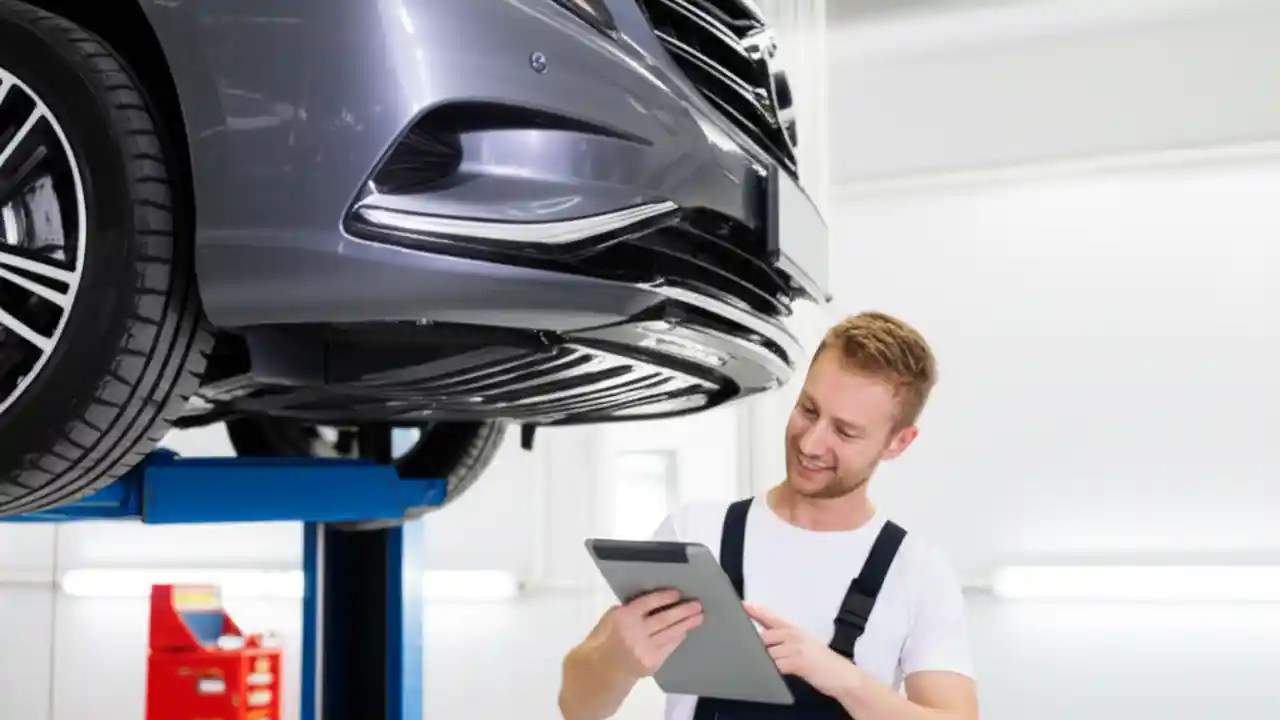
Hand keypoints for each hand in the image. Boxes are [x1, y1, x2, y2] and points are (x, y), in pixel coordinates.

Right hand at [593, 589, 703, 679]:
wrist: (600, 673)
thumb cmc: (604, 642)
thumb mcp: (608, 621)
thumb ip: (627, 611)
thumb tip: (653, 602)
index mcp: (622, 618)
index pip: (646, 603)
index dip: (663, 597)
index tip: (677, 593)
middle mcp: (634, 633)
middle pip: (663, 619)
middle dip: (682, 611)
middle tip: (697, 604)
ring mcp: (644, 649)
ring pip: (670, 633)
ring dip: (686, 624)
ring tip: (698, 617)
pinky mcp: (651, 663)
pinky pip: (669, 647)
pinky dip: (677, 638)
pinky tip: (684, 632)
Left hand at [745, 602, 861, 699]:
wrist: (843, 676)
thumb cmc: (823, 663)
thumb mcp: (804, 645)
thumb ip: (784, 641)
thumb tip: (764, 642)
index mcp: (794, 630)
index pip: (770, 617)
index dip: (755, 611)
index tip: (742, 606)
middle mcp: (793, 635)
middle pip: (763, 637)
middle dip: (755, 648)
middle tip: (748, 654)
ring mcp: (796, 648)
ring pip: (767, 652)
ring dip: (762, 662)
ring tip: (760, 668)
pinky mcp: (798, 662)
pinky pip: (776, 665)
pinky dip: (771, 670)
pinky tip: (771, 673)